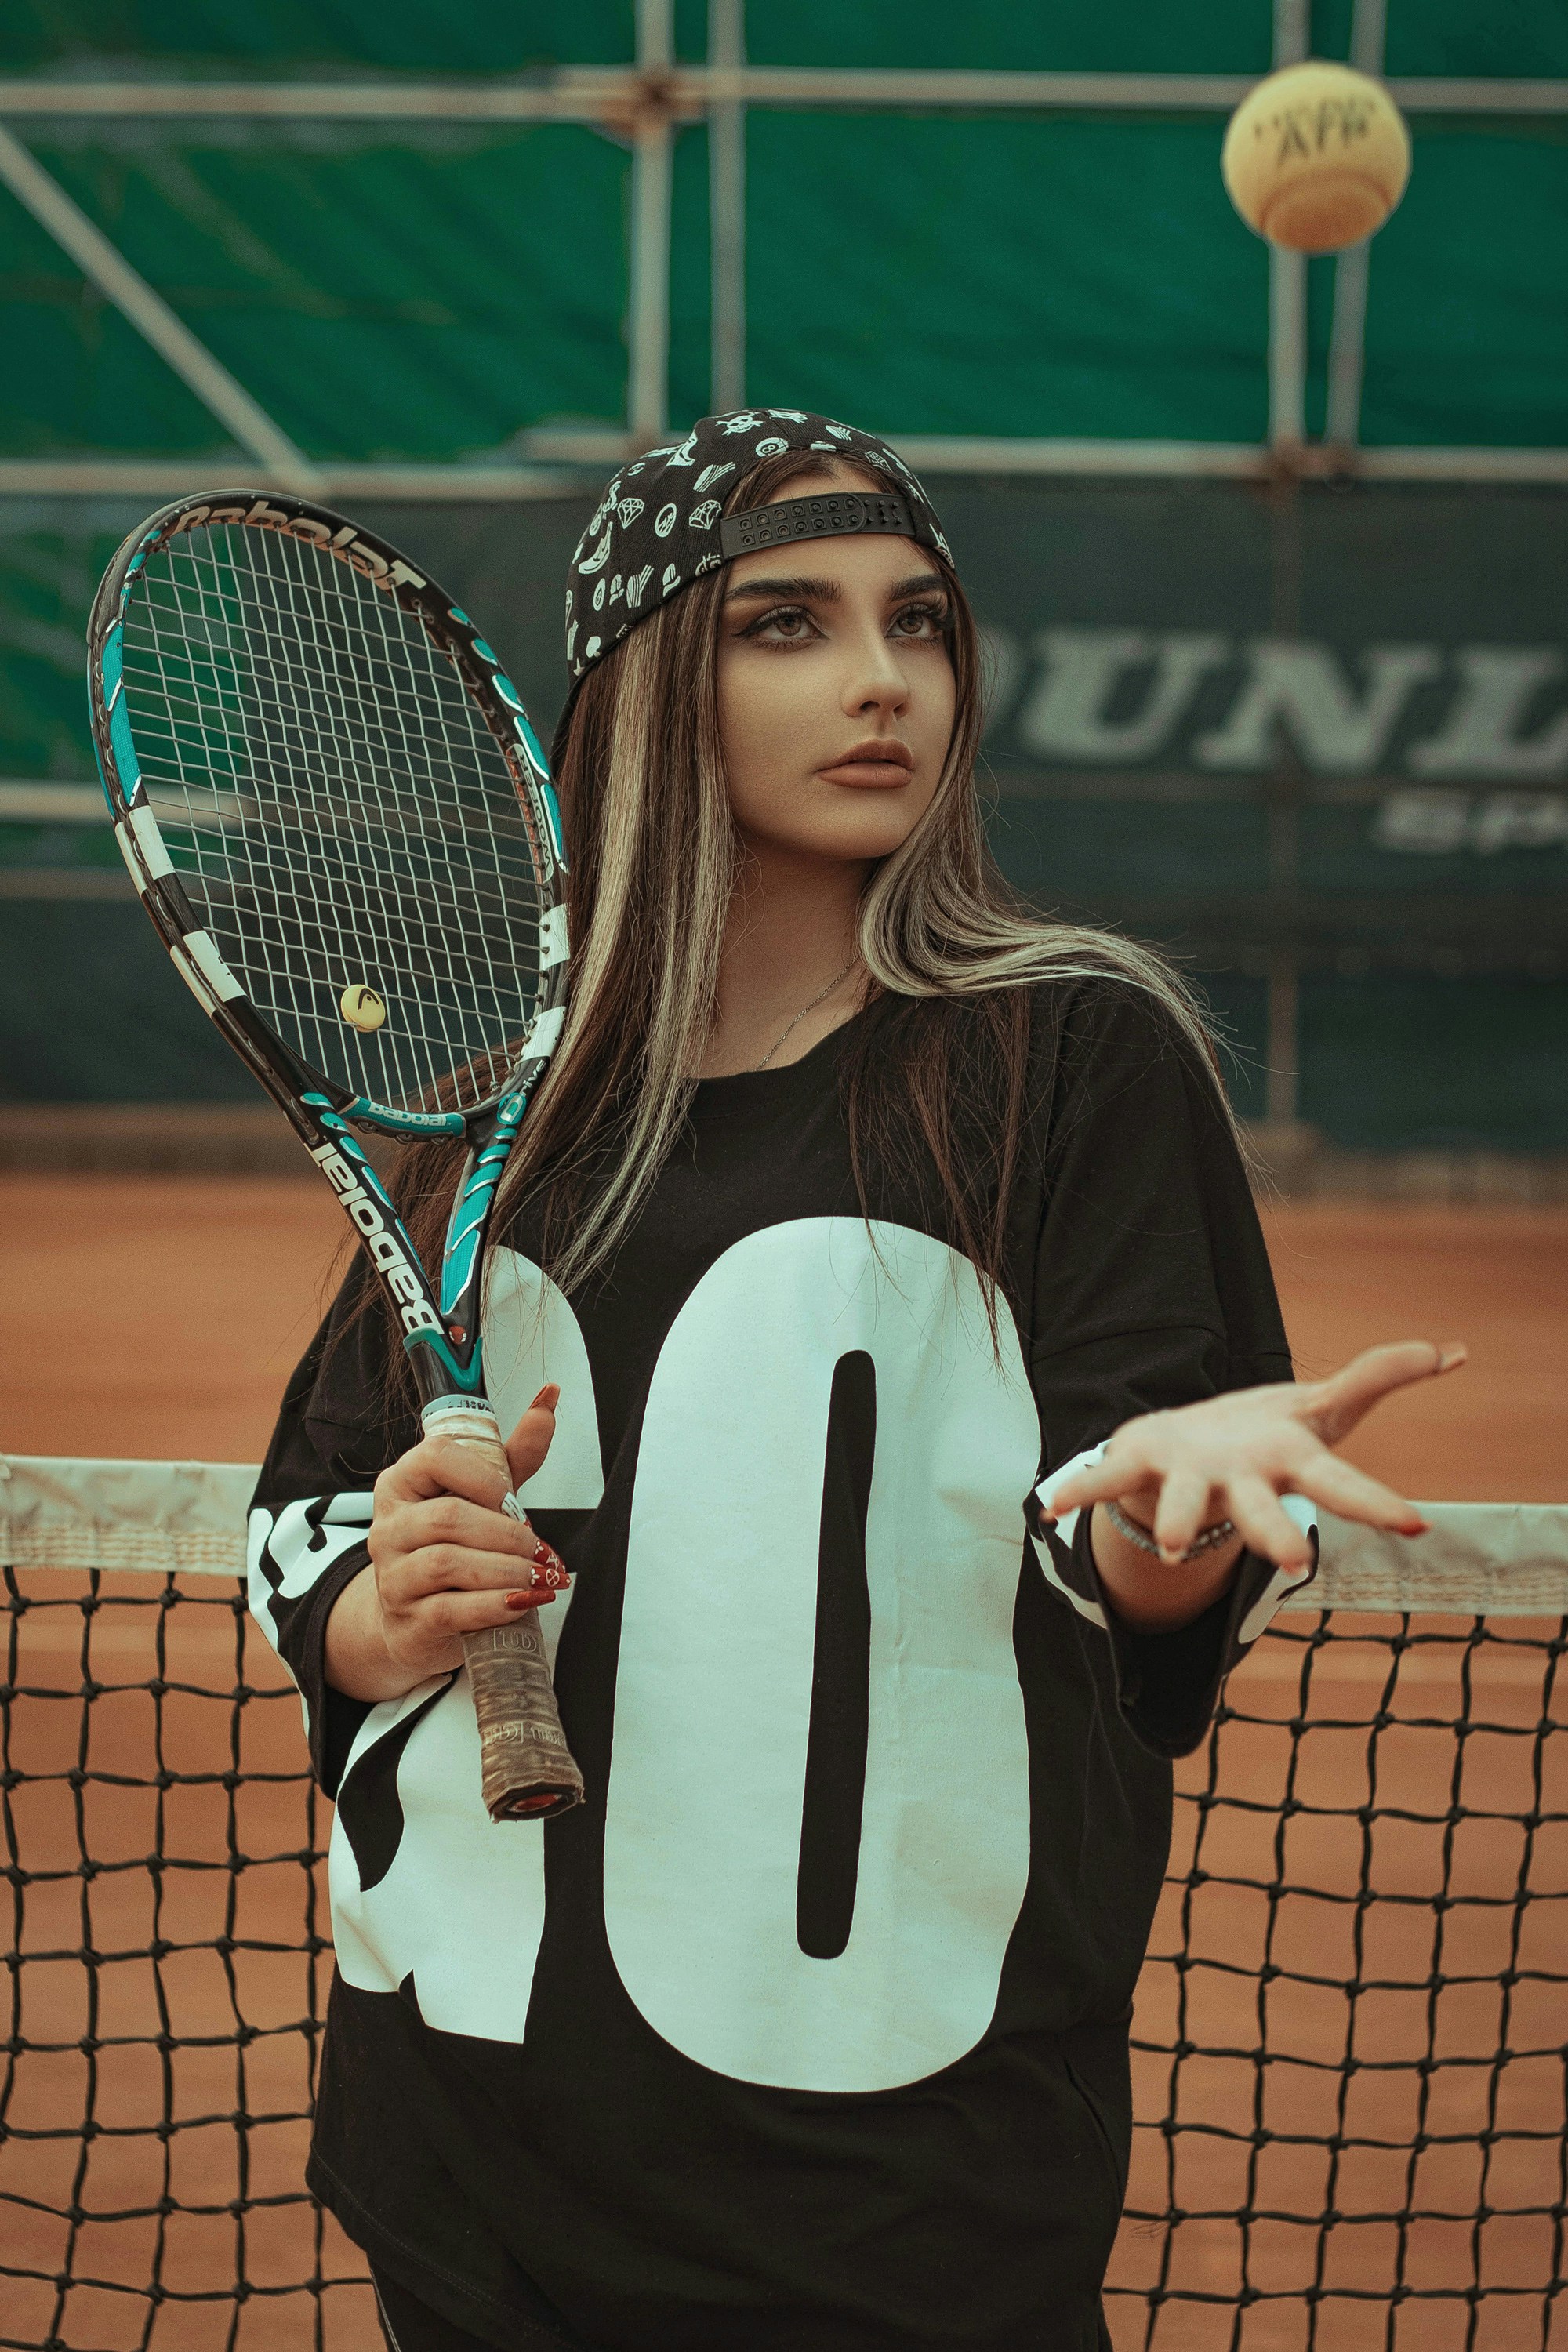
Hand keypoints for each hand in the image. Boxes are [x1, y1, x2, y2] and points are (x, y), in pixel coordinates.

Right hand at [326, 1384, 568, 1702]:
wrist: (417, 1617)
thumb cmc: (453, 1546)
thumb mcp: (480, 1496)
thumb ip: (512, 1453)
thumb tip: (549, 1398)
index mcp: (402, 1484)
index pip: (436, 1457)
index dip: (483, 1475)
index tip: (510, 1496)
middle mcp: (388, 1527)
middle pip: (449, 1517)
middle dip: (507, 1533)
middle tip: (539, 1548)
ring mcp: (393, 1577)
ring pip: (448, 1563)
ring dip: (506, 1569)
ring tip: (537, 1574)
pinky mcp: (408, 1621)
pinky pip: (451, 1610)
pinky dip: (494, 1605)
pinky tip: (521, 1600)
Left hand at [1045, 1339, 1466, 1578]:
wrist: (1194, 1461)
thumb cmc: (1266, 1440)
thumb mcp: (1323, 1404)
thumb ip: (1379, 1376)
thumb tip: (1451, 1352)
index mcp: (1288, 1466)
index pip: (1342, 1485)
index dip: (1376, 1503)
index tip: (1415, 1526)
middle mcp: (1240, 1486)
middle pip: (1263, 1511)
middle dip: (1276, 1534)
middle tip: (1296, 1560)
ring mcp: (1189, 1482)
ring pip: (1188, 1505)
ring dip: (1179, 1523)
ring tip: (1168, 1544)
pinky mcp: (1140, 1465)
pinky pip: (1107, 1479)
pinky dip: (1078, 1491)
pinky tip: (1049, 1504)